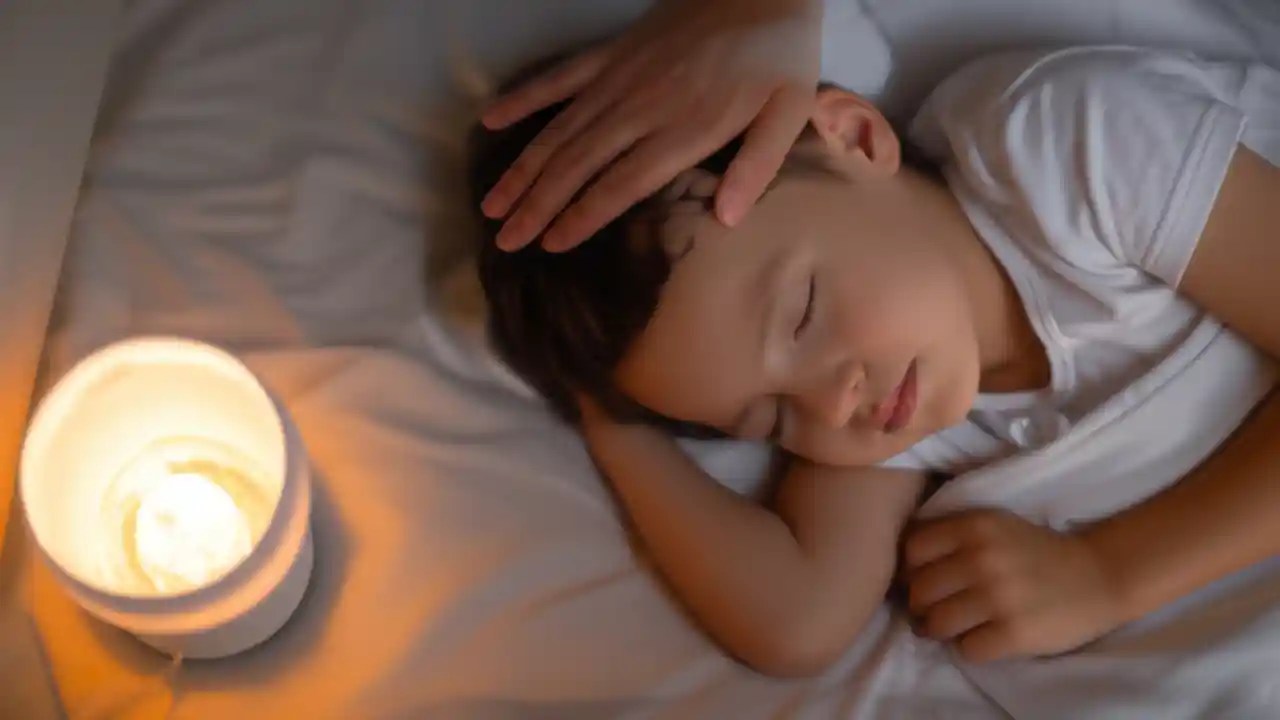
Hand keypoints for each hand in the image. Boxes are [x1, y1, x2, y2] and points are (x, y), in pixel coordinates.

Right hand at [481, 0, 821, 251]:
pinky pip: (559, 78)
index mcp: (686, 128)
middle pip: (578, 163)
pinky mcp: (611, 53)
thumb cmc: (779, 54)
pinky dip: (523, 98)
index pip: (622, 182)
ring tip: (491, 204)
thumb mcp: (789, 111)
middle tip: (505, 240)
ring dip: (523, 168)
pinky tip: (491, 120)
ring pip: (560, 130)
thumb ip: (758, 166)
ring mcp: (620, 77)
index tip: (550, 244)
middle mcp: (642, 107)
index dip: (583, 215)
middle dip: (537, 204)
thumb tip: (727, 219)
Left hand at [902, 509, 1125, 662]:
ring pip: (936, 624)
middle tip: (934, 609)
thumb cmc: (1035, 551)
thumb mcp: (992, 525)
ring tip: (954, 626)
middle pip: (919, 592)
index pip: (912, 551)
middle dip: (921, 605)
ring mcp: (998, 598)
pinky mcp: (1014, 634)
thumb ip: (950, 535)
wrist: (1098, 574)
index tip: (923, 579)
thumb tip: (901, 565)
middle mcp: (981, 560)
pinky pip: (966, 650)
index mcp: (973, 527)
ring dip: (940, 630)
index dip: (912, 570)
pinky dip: (970, 647)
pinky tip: (983, 636)